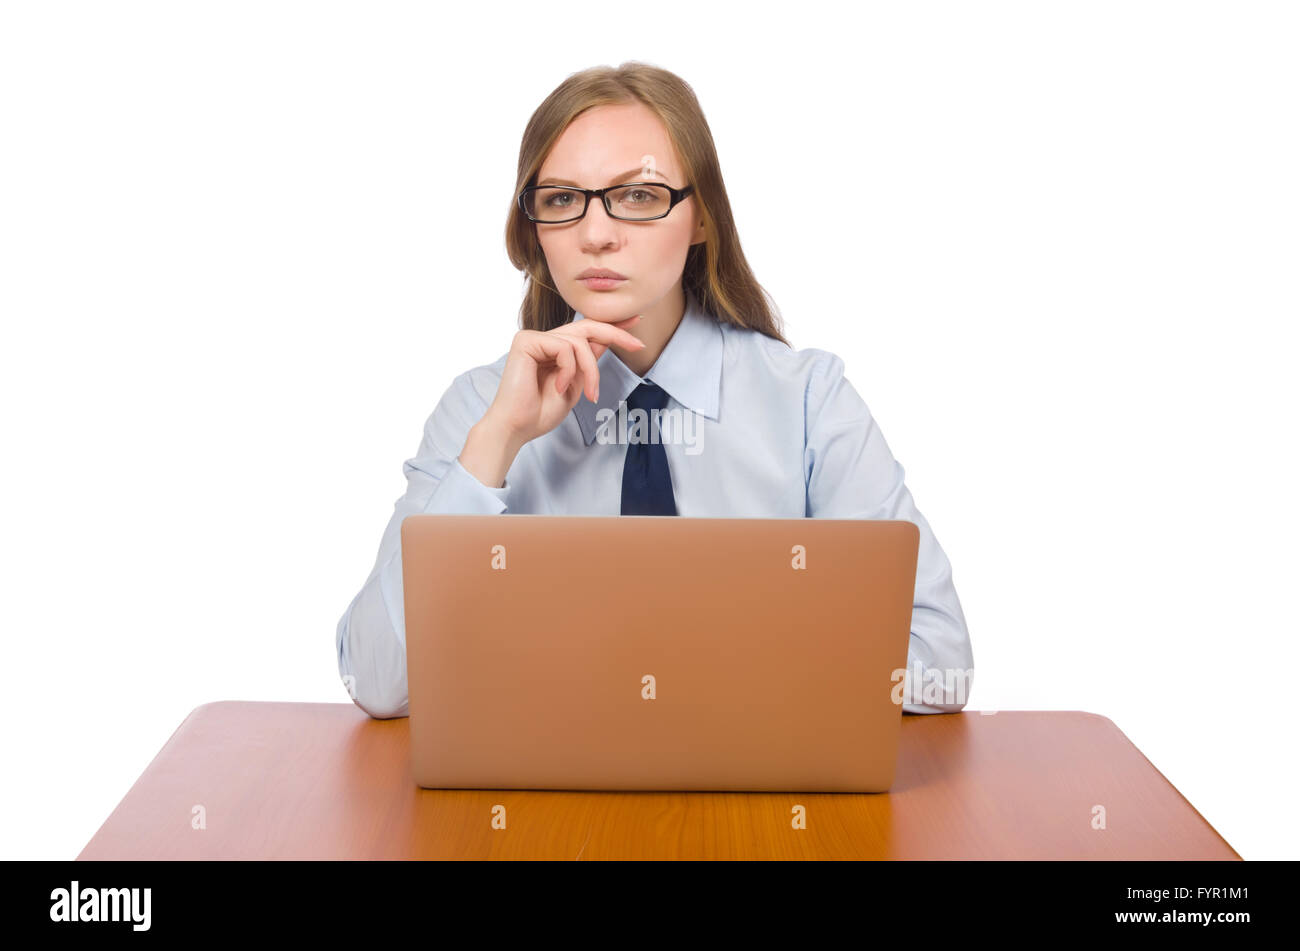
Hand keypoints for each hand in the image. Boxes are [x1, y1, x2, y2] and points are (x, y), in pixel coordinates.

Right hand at [482, 314, 645, 447]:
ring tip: (589, 394)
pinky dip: (569, 370)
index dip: (612, 326)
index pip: (587, 331)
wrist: (517, 427)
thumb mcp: (576, 385)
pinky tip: (558, 387)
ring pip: (580, 342)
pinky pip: (564, 348)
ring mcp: (534, 338)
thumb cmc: (541, 412)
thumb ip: (587, 362)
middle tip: (639, 345)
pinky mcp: (526, 340)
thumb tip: (606, 340)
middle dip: (616, 334)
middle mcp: (544, 339)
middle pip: (587, 327)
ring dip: (591, 371)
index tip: (635, 321)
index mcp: (555, 349)